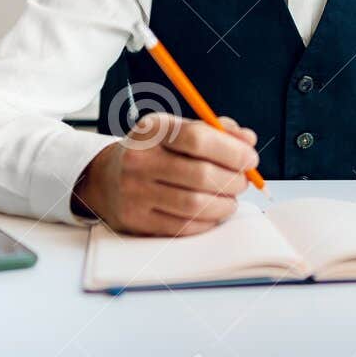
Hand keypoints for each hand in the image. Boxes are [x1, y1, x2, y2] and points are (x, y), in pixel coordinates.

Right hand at [73, 112, 259, 235]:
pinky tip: (212, 212)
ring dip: (224, 204)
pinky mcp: (136, 220)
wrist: (105, 178)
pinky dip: (207, 221)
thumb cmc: (152, 152)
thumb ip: (214, 130)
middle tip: (243, 182)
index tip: (250, 159)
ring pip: (195, 205)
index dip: (232, 150)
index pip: (198, 138)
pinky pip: (183, 226)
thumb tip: (248, 140)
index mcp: (153, 130)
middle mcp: (139, 159)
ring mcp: (135, 192)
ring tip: (230, 199)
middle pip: (200, 174)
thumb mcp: (176, 130)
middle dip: (233, 181)